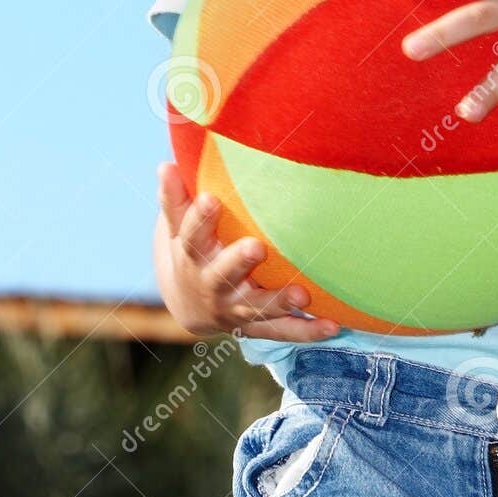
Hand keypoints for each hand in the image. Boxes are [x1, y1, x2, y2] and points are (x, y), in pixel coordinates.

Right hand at [155, 162, 341, 341]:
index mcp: (192, 257)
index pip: (192, 236)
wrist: (190, 305)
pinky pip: (282, 330)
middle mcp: (212, 286)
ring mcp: (235, 309)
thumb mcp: (178, 228)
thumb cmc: (191, 251)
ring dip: (280, 301)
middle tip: (257, 247)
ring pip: (256, 309)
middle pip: (223, 276)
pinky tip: (332, 326)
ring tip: (303, 295)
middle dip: (238, 263)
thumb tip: (165, 165)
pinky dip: (307, 331)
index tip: (210, 199)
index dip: (200, 219)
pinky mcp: (257, 325)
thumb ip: (175, 199)